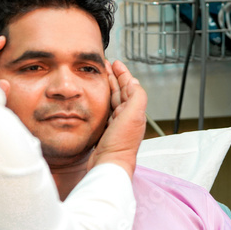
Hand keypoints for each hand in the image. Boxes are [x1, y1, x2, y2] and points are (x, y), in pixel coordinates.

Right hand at [88, 60, 146, 178]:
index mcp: (134, 111)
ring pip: (111, 100)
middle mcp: (126, 117)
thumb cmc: (121, 145)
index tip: (115, 63)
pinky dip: (99, 102)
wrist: (109, 166)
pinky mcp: (105, 132)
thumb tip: (134, 82)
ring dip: (106, 88)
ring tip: (98, 78)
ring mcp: (116, 125)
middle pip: (120, 91)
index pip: (129, 86)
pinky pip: (103, 112)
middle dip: (113, 77)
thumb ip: (136, 97)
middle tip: (104, 66)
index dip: (122, 73)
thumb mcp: (133, 116)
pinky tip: (94, 100)